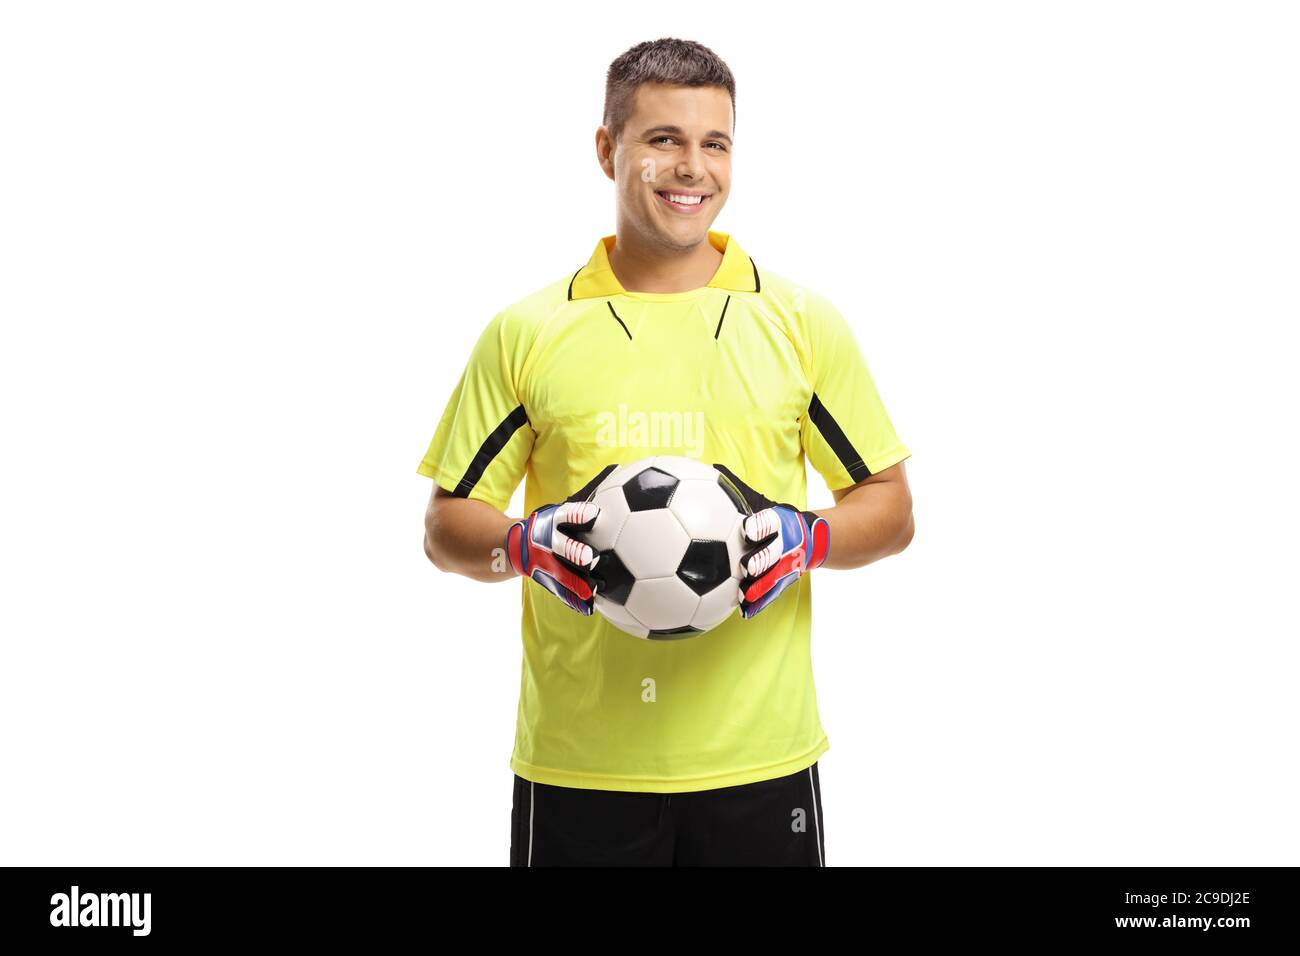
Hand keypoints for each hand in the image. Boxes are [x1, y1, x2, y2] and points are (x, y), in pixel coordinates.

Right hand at [504, 465, 616, 614]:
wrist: (512, 546)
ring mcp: (545, 563)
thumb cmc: (548, 525)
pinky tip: (588, 608)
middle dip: (575, 552)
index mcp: (551, 522)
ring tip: (593, 589)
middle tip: (590, 558)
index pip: (566, 516)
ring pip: (563, 573)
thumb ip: (581, 504)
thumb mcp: (558, 511)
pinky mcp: (547, 579)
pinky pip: (562, 592)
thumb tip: (616, 472)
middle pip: (563, 547)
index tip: (593, 514)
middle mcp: (547, 542)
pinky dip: (574, 600)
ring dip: (577, 582)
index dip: (579, 514)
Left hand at [713, 464, 829, 618]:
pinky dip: (760, 603)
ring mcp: (786, 566)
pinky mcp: (784, 581)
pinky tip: (745, 611)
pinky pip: (772, 594)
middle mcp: (785, 545)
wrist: (813, 538)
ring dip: (760, 587)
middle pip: (773, 553)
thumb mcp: (762, 500)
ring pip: (773, 578)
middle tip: (746, 566)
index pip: (770, 523)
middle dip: (761, 560)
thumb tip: (710, 466)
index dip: (760, 526)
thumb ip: (737, 488)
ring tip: (744, 595)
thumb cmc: (776, 518)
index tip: (747, 529)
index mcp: (780, 522)